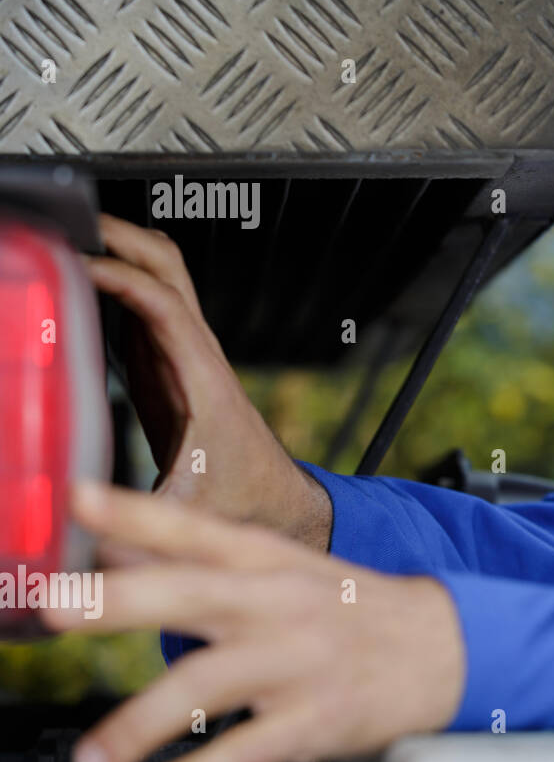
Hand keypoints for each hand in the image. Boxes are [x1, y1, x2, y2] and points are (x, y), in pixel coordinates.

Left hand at [44, 481, 466, 761]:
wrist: (443, 646)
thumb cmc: (347, 606)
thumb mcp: (280, 569)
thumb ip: (193, 557)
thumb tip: (109, 540)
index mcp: (267, 561)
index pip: (194, 527)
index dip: (134, 510)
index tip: (76, 498)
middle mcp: (278, 602)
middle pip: (195, 593)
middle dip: (123, 598)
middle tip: (57, 607)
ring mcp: (298, 660)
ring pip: (211, 681)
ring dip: (142, 721)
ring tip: (93, 758)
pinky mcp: (317, 716)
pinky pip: (250, 748)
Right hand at [86, 213, 331, 549]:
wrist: (278, 507)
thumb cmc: (245, 504)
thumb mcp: (187, 517)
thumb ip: (137, 524)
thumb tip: (82, 537)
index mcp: (203, 381)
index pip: (164, 304)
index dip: (120, 276)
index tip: (76, 265)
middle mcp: (197, 358)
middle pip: (168, 268)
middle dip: (121, 236)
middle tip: (68, 224)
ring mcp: (182, 359)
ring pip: (159, 280)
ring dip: (120, 252)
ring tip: (66, 243)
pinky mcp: (166, 371)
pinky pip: (140, 312)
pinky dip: (111, 287)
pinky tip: (75, 290)